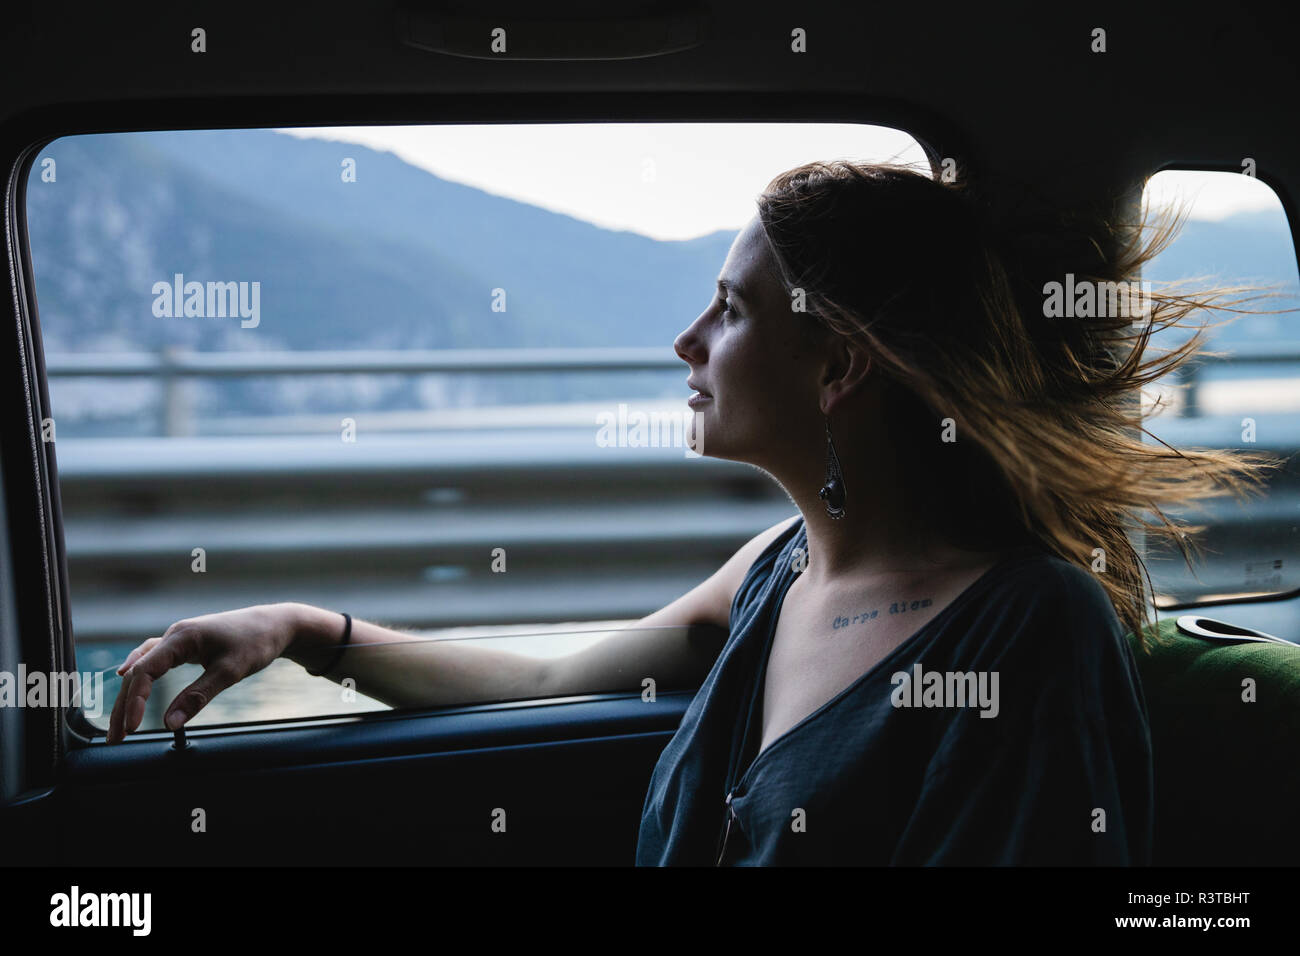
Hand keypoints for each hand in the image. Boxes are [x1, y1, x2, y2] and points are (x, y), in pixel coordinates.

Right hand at [106, 603, 298, 743]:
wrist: (276, 623)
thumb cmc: (256, 643)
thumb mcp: (230, 672)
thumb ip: (198, 696)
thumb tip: (169, 724)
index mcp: (181, 637)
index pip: (145, 670)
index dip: (134, 701)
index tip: (132, 729)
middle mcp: (174, 635)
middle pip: (137, 671)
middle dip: (124, 705)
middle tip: (115, 738)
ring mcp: (178, 639)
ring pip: (143, 667)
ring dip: (129, 695)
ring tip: (121, 725)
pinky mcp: (186, 645)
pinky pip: (153, 660)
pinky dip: (140, 676)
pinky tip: (129, 682)